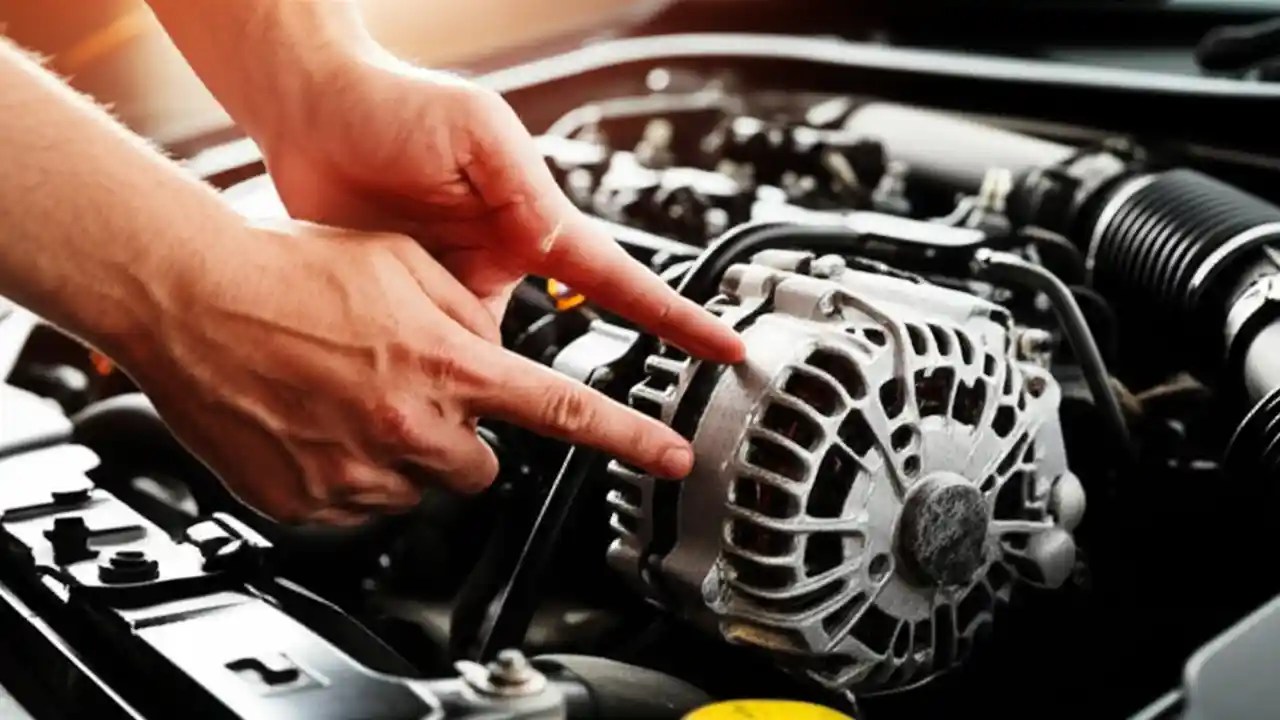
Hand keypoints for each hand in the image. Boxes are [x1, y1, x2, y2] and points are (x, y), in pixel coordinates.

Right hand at [132, 220, 698, 525]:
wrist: (190, 296)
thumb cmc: (286, 270)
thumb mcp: (399, 263)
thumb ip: (462, 309)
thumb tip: (491, 337)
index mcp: (449, 363)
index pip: (565, 413)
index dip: (630, 438)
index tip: (670, 457)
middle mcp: (415, 427)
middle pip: (482, 464)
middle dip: (461, 436)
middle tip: (411, 394)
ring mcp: (363, 473)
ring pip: (416, 484)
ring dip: (401, 451)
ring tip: (347, 397)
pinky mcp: (315, 503)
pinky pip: (357, 501)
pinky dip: (347, 471)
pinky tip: (314, 422)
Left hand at [254, 51, 743, 360]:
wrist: (309, 113)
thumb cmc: (395, 105)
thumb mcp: (476, 131)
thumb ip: (523, 185)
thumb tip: (555, 242)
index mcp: (535, 220)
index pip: (618, 279)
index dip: (675, 318)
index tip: (724, 350)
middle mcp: (505, 258)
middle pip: (559, 334)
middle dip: (580, 383)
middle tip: (616, 425)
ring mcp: (458, 282)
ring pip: (491, 355)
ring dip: (484, 381)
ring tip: (451, 394)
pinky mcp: (410, 300)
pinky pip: (437, 349)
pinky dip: (430, 369)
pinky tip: (405, 375)